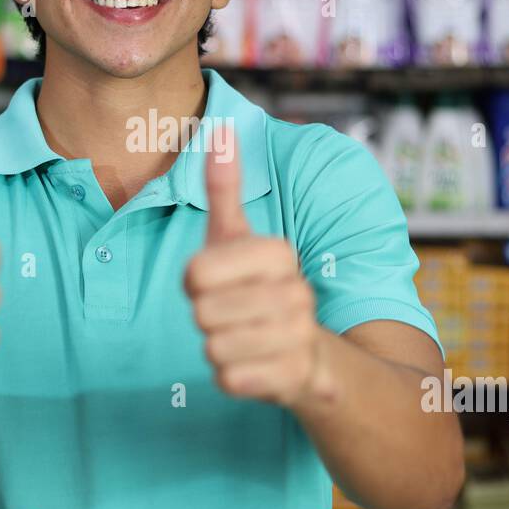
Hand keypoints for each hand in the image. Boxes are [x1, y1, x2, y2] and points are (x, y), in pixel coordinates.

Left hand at [184, 127, 322, 406]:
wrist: (313, 355)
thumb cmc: (261, 289)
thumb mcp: (238, 237)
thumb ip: (225, 187)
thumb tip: (220, 128)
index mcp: (278, 254)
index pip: (195, 273)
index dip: (194, 283)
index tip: (217, 282)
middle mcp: (296, 292)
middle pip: (202, 313)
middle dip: (207, 318)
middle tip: (233, 314)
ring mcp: (299, 336)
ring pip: (214, 347)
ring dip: (219, 347)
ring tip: (245, 337)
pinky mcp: (295, 378)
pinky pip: (229, 380)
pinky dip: (232, 377)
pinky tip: (254, 366)